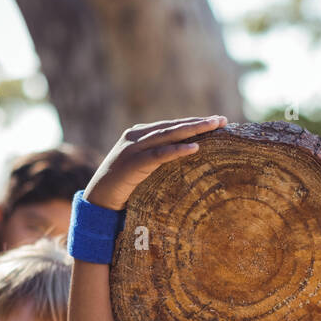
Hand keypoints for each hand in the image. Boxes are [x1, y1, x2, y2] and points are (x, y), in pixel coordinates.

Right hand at [84, 115, 228, 210]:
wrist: (98, 200)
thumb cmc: (123, 188)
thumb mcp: (143, 170)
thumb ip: (157, 160)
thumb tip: (184, 161)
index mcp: (139, 135)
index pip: (171, 125)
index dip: (193, 122)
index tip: (215, 121)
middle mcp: (136, 137)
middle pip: (173, 126)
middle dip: (198, 122)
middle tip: (222, 120)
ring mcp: (133, 149)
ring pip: (168, 135)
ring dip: (193, 130)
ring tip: (214, 126)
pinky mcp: (133, 164)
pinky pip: (159, 155)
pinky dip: (177, 150)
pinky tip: (195, 148)